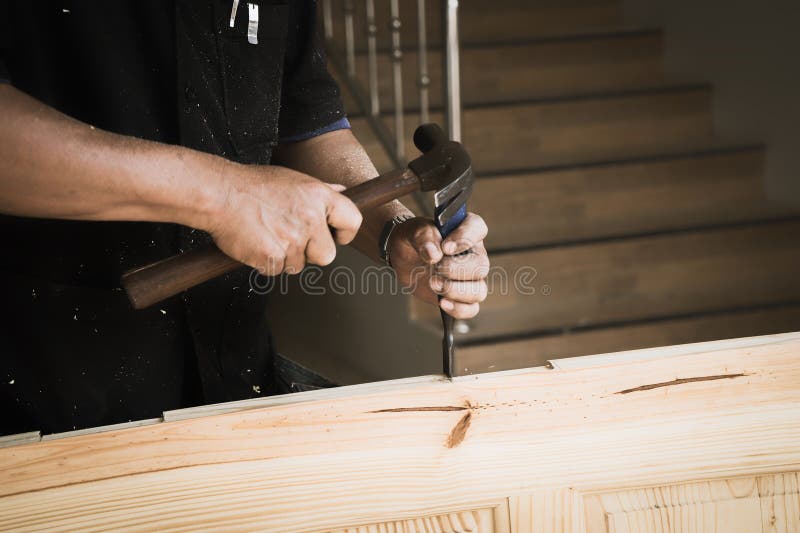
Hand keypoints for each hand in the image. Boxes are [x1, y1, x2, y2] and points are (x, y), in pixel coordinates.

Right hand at [203, 163, 361, 274]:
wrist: (219, 195)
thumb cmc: (251, 185)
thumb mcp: (292, 179)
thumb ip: (320, 190)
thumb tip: (341, 191)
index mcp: (318, 196)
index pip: (352, 220)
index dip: (345, 233)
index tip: (336, 236)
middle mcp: (310, 218)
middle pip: (326, 254)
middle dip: (311, 252)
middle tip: (291, 238)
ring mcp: (292, 240)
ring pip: (299, 265)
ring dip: (285, 256)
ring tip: (268, 234)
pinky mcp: (273, 257)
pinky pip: (277, 270)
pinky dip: (267, 262)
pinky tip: (257, 242)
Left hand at [388, 213, 489, 318]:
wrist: (405, 258)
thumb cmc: (414, 240)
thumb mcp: (413, 231)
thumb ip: (423, 237)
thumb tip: (434, 253)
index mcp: (466, 230)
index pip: (477, 228)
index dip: (465, 238)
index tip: (446, 248)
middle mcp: (474, 253)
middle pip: (481, 265)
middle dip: (456, 270)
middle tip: (435, 268)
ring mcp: (470, 277)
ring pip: (479, 290)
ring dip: (456, 291)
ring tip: (433, 284)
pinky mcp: (461, 296)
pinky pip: (471, 308)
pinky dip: (458, 309)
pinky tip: (442, 303)